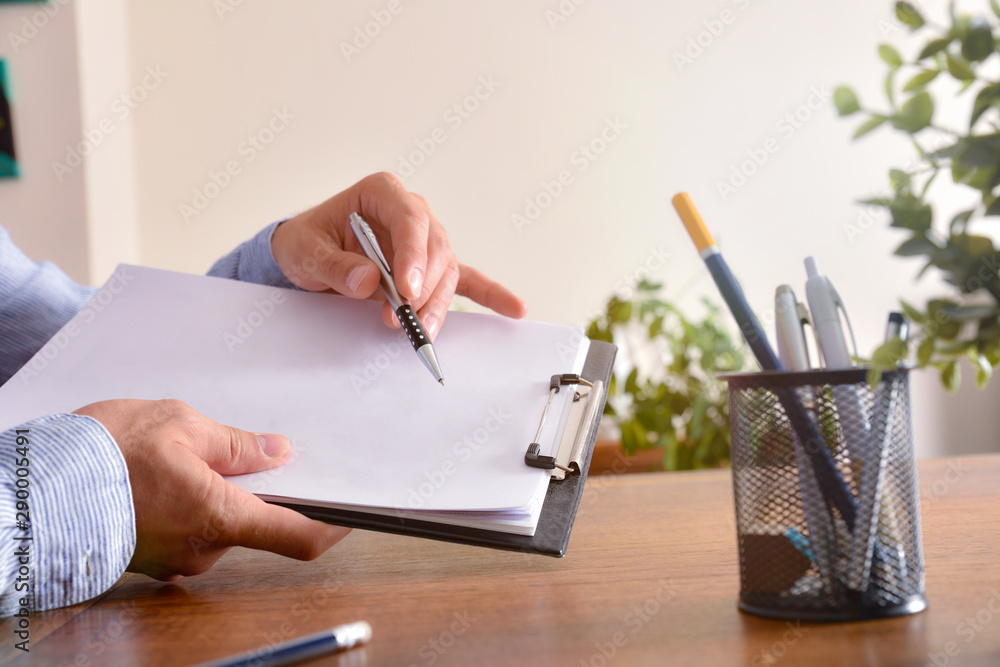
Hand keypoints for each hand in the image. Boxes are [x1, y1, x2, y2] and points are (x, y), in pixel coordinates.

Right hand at [73, 399, 349, 580]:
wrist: (31, 488)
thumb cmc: (102, 454)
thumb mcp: (180, 425)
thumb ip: (238, 445)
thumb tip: (278, 453)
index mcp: (220, 515)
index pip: (298, 536)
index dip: (334, 526)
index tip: (354, 511)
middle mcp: (203, 547)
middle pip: (257, 522)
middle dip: (260, 489)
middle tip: (253, 450)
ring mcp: (176, 558)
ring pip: (220, 522)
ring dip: (220, 491)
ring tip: (191, 451)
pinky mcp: (152, 555)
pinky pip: (191, 528)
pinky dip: (194, 502)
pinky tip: (170, 472)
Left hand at [271, 172, 527, 337]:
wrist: (309, 252)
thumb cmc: (308, 241)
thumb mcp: (305, 250)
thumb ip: (333, 265)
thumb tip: (367, 280)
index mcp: (382, 193)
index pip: (411, 218)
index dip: (414, 254)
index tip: (406, 289)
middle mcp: (411, 213)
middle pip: (435, 248)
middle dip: (425, 287)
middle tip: (406, 318)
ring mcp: (425, 241)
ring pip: (448, 269)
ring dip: (437, 303)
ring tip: (422, 330)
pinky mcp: (429, 267)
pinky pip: (465, 280)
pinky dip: (489, 295)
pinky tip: (513, 309)